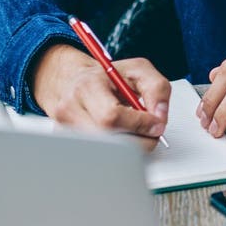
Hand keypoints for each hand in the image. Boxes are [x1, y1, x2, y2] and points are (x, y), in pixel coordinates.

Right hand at [31, 44, 170, 151]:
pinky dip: (115, 150)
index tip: (156, 125)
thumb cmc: (107, 76)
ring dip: (128, 147)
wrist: (76, 81)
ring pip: (104, 152)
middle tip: (150, 132)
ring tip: (132, 130)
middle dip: (138, 141)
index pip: (111, 117)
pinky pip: (98, 155)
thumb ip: (156, 88)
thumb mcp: (138, 70)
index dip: (139, 124)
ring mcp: (65, 128)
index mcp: (88, 86)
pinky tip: (118, 135)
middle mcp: (71, 108)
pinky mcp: (66, 143)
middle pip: (107, 140)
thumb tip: (159, 118)